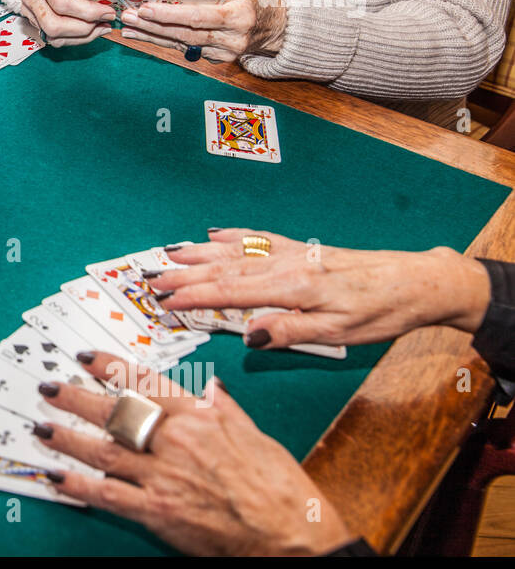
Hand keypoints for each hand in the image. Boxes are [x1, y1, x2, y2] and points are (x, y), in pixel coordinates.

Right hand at [16, 0, 116, 46]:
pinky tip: (90, 28)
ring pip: (53, 36)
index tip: (108, 12)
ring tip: (100, 26)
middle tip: (105, 21)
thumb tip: (112, 5)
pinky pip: (53, 38)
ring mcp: (28, 9)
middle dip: (84, 29)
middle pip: (53, 25)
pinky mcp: (33, 20)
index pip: (62, 2)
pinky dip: (75, 37)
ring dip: (81, 36)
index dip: (88, 12)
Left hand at [37, 351, 355, 554]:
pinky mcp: (157, 512)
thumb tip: (208, 387)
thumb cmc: (279, 487)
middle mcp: (176, 441)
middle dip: (76, 397)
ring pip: (104, 450)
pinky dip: (78, 485)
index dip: (110, 368)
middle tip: (48, 385)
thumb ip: (222, 408)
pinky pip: (108, 495)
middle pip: (115, 413)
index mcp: (199, 417)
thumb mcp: (254, 434)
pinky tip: (56, 475)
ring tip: (40, 425)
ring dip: (67, 436)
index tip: (86, 357)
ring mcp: (164, 476)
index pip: (145, 384)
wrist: (290, 536)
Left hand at [120, 0, 286, 61]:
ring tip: (128, 28)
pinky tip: (144, 35)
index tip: (145, 8)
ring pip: (182, 45)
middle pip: (184, 35)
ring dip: (152, 37)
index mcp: (239, 17)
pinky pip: (187, 50)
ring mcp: (225, 54)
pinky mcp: (219, 60)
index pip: (198, 17)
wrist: (279, 24)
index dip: (170, 15)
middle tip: (127, 17)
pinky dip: (165, 42)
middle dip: (152, 26)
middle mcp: (232, 40)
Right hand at [153, 228, 492, 348]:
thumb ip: (291, 330)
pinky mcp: (302, 249)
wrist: (416, 281)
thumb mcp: (340, 333)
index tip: (166, 303)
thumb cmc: (382, 311)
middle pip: (224, 268)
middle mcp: (287, 264)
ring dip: (199, 253)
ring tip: (168, 255)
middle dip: (184, 275)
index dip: (194, 298)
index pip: (231, 293)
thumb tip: (251, 334)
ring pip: (235, 250)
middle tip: (151, 280)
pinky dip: (232, 236)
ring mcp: (293, 253)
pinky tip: (214, 234)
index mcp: (293, 288)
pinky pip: (257, 238)